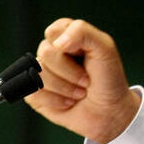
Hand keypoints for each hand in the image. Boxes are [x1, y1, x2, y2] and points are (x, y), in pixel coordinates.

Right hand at [26, 17, 140, 143]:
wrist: (109, 111)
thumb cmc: (108, 79)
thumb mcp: (105, 48)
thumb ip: (82, 32)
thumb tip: (58, 43)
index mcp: (65, 36)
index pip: (53, 32)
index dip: (70, 46)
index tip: (86, 56)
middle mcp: (51, 53)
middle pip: (46, 53)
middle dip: (70, 72)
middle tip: (85, 80)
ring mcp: (41, 73)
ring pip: (38, 75)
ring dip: (65, 88)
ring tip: (79, 93)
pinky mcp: (36, 94)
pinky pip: (34, 93)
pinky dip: (56, 101)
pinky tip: (68, 102)